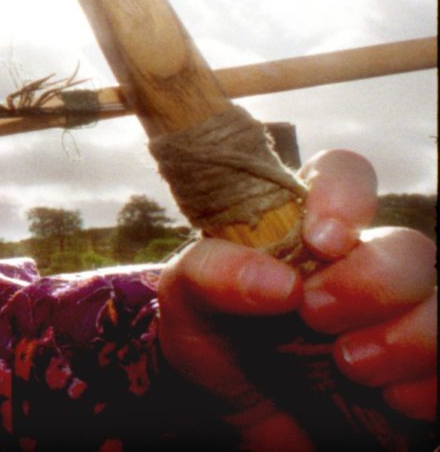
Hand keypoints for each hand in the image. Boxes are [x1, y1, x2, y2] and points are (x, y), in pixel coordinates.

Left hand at [157, 149, 436, 446]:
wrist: (241, 428)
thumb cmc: (217, 350)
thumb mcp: (185, 307)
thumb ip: (210, 273)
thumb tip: (279, 280)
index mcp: (305, 230)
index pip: (346, 174)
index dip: (345, 194)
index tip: (321, 240)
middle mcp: (362, 266)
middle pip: (409, 247)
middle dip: (370, 282)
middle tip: (314, 315)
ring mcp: (401, 319)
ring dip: (405, 338)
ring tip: (347, 365)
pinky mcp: (425, 372)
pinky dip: (425, 385)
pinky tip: (385, 400)